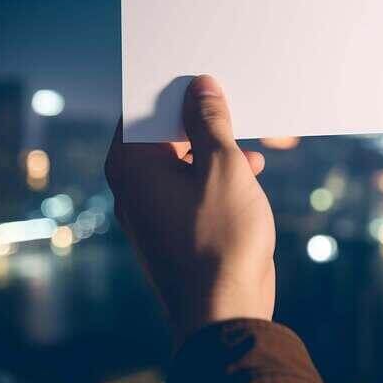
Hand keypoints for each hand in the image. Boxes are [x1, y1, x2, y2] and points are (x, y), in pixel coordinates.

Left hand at [105, 75, 274, 343]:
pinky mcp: (176, 229)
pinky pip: (191, 187)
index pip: (140, 110)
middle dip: (198, 118)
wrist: (226, 309)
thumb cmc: (220, 236)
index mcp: (133, 166)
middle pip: (161, 135)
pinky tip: (249, 171)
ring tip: (247, 140)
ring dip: (213, 147)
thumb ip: (210, 123)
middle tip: (230, 99)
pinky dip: (215, 174)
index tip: (197, 74)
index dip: (169, 90)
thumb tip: (201, 89)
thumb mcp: (223, 165)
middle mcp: (134, 187)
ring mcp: (154, 211)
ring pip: (180, 162)